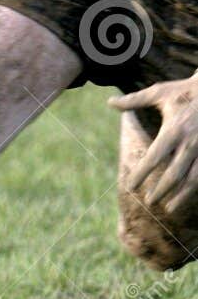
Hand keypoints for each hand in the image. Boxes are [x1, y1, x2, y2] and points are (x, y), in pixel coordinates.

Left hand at [111, 77, 197, 212]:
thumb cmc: (185, 89)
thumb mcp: (160, 92)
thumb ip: (135, 100)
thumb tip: (110, 103)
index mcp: (174, 129)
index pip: (154, 158)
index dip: (141, 174)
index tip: (131, 186)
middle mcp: (190, 142)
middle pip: (173, 174)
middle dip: (161, 191)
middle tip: (149, 202)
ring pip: (193, 179)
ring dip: (181, 196)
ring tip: (169, 209)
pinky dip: (195, 187)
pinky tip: (188, 196)